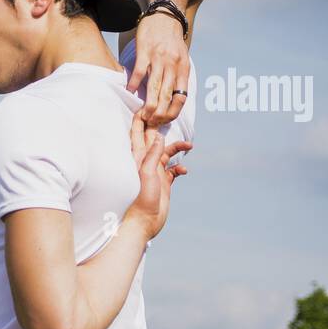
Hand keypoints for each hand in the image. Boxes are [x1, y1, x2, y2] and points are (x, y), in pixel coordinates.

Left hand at [124, 115, 190, 240]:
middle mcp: (145, 163)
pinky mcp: (164, 183)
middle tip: (171, 117)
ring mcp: (155, 172)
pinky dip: (180, 168)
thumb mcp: (147, 174)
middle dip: (162, 129)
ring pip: (167, 154)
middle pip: (154, 140)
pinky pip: (173, 170)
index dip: (140, 120)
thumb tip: (157, 135)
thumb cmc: (141, 199)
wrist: (144, 222)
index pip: (137, 135)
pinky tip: (184, 171)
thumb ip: (152, 154)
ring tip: (189, 146)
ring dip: (177, 148)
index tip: (145, 106)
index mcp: (138, 159)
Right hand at [126, 10, 189, 126]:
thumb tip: (173, 96)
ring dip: (148, 105)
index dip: (172, 113)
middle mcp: (173, 66)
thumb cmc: (172, 39)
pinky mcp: (145, 52)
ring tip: (142, 115)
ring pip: (154, 88)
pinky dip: (133, 84)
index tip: (163, 121)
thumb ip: (177, 75)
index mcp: (183, 69)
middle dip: (159, 114)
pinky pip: (139, 72)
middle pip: (167, 97)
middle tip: (151, 123)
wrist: (166, 14)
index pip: (180, 98)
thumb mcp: (182, 57)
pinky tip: (129, 92)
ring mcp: (159, 59)